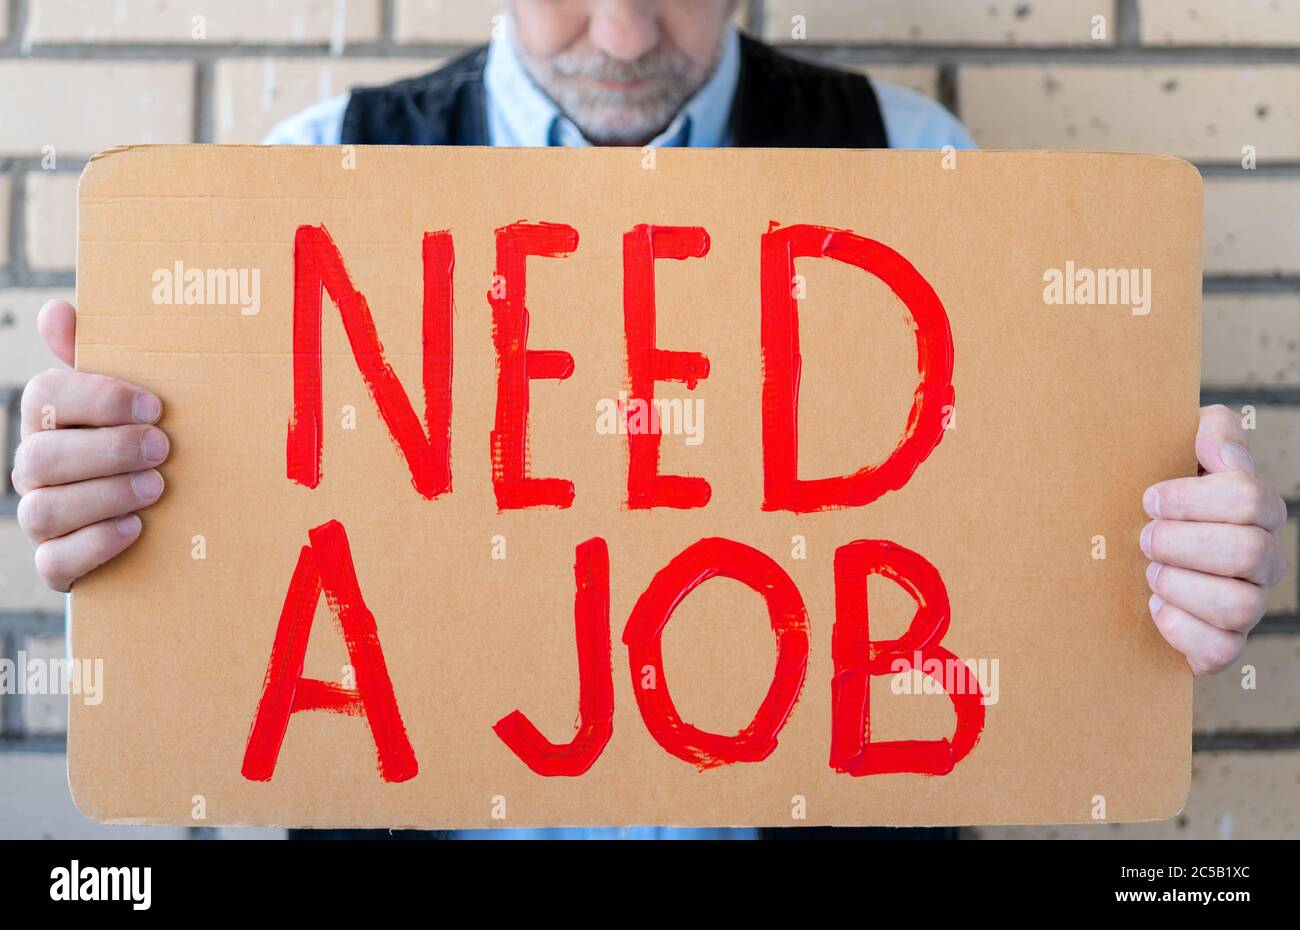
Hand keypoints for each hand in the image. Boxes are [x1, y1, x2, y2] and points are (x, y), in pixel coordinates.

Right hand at [11, 300, 169, 591]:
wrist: (166, 519)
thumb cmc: (146, 444)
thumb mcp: (133, 402)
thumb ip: (99, 358)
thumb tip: (57, 311)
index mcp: (50, 420)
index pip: (45, 396)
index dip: (98, 398)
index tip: (155, 404)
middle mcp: (36, 468)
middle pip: (41, 456)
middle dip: (108, 451)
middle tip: (164, 448)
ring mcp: (42, 519)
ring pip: (44, 510)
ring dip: (105, 495)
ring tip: (157, 488)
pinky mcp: (58, 564)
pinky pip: (55, 561)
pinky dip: (96, 544)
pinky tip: (135, 529)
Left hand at [1142, 405, 1286, 674]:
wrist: (1135, 542)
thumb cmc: (1163, 495)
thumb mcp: (1182, 450)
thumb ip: (1212, 432)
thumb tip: (1223, 452)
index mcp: (1258, 510)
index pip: (1247, 497)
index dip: (1191, 498)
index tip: (1149, 499)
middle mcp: (1265, 560)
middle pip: (1247, 551)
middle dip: (1182, 543)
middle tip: (1145, 538)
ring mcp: (1249, 604)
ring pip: (1239, 606)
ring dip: (1180, 585)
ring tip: (1151, 573)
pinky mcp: (1223, 644)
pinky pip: (1219, 651)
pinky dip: (1180, 630)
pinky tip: (1155, 607)